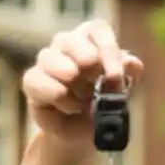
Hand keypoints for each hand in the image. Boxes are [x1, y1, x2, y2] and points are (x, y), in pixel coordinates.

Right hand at [21, 19, 144, 147]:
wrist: (82, 135)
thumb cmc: (102, 106)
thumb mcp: (121, 93)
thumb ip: (127, 76)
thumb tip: (132, 63)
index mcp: (91, 42)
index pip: (96, 30)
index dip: (107, 48)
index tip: (116, 74)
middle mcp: (67, 47)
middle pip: (69, 39)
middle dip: (83, 55)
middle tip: (95, 76)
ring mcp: (47, 63)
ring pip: (48, 57)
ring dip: (65, 75)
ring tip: (82, 99)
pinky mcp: (33, 82)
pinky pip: (35, 80)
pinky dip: (53, 93)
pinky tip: (69, 107)